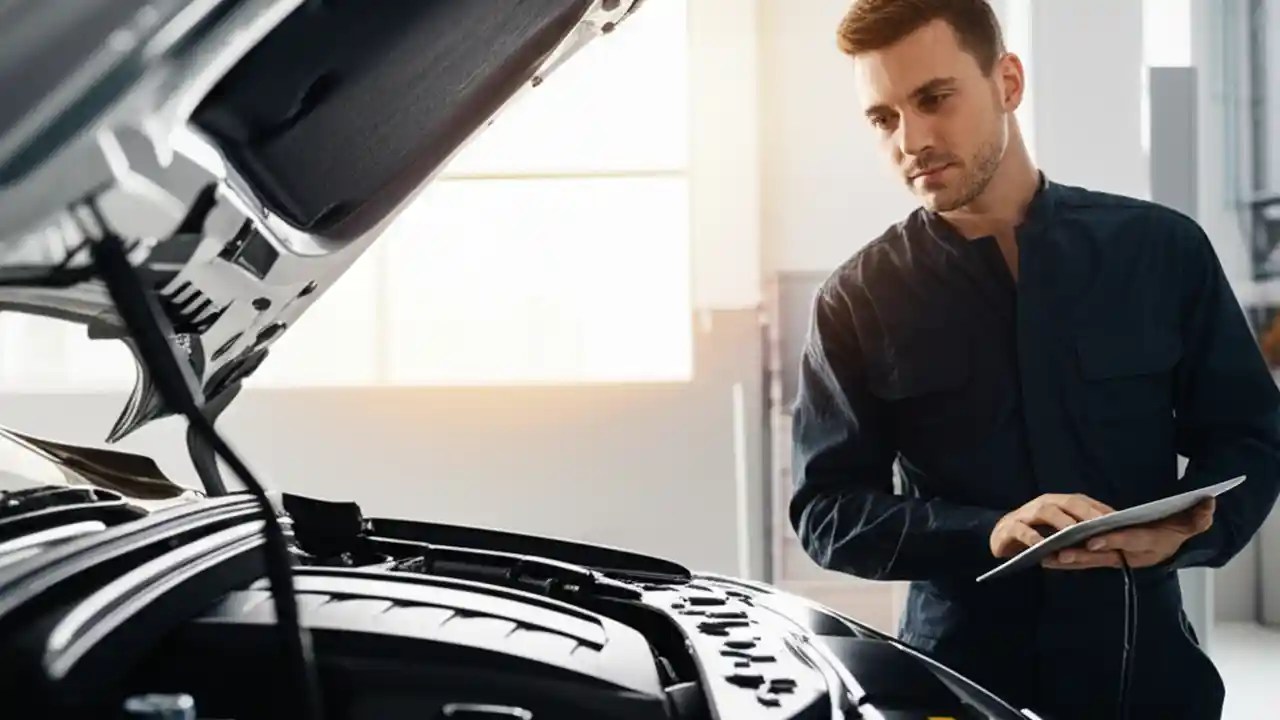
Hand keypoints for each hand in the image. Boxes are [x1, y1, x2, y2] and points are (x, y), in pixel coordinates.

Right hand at [990, 493, 1115, 558]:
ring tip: (1073, 532)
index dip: (1099, 509)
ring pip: (1045, 512)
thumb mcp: (1059, 534)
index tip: (1119, 519)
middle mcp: (1042, 504)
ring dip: (1060, 521)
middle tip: (1100, 524)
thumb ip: (1079, 534)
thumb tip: (1110, 538)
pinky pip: (1021, 530)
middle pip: (1066, 502)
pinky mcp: (1009, 528)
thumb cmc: (1036, 537)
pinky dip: (1032, 536)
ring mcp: (1025, 514)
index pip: (1082, 501)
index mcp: (1057, 503)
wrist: (1001, 540)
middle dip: (1084, 512)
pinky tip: (1042, 546)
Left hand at [1042, 498, 1215, 569]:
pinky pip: (1083, 561)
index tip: (1095, 540)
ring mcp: (1116, 558)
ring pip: (1089, 560)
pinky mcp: (1104, 558)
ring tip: (1043, 557)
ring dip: (1067, 559)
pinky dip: (1066, 560)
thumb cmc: (1178, 531)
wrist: (1170, 547)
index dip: (1113, 541)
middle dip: (1080, 554)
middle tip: (1058, 552)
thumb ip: (1200, 516)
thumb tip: (1209, 501)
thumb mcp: (1193, 523)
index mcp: (1148, 543)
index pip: (1129, 541)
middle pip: (1103, 555)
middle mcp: (1129, 554)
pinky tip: (1046, 558)